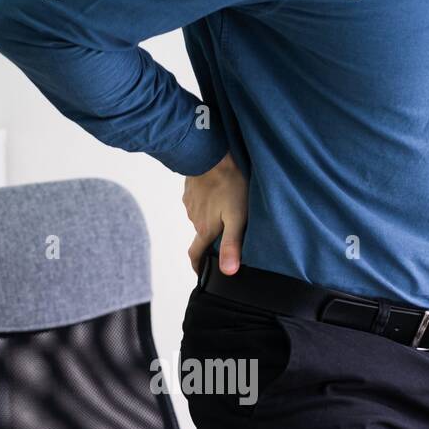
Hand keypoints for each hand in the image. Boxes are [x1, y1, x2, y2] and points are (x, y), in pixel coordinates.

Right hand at [183, 152, 246, 275]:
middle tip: (228, 236)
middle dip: (212, 239)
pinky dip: (207, 203)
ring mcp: (191, 204)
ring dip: (211, 219)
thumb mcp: (236, 217)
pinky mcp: (191, 189)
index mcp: (205, 230)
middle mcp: (194, 219)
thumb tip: (228, 272)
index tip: (203, 274)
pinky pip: (199, 202)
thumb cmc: (229, 185)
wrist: (211, 154)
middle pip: (202, 236)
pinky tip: (219, 196)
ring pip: (201, 218)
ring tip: (227, 213)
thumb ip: (232, 244)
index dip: (198, 267)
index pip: (196, 255)